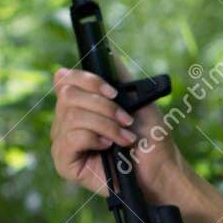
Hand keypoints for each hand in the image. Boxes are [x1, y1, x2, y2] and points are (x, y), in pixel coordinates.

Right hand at [50, 58, 181, 200]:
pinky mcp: (64, 163)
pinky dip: (95, 139)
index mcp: (80, 104)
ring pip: (72, 116)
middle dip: (103, 106)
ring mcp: (63, 142)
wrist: (159, 171)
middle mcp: (67, 121)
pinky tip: (109, 148)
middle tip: (125, 119)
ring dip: (106, 125)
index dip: (87, 80)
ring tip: (125, 137)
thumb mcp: (137, 100)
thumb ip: (119, 76)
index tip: (113, 92)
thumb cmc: (151, 139)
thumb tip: (107, 52)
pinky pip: (71, 138)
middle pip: (67, 95)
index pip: (65, 79)